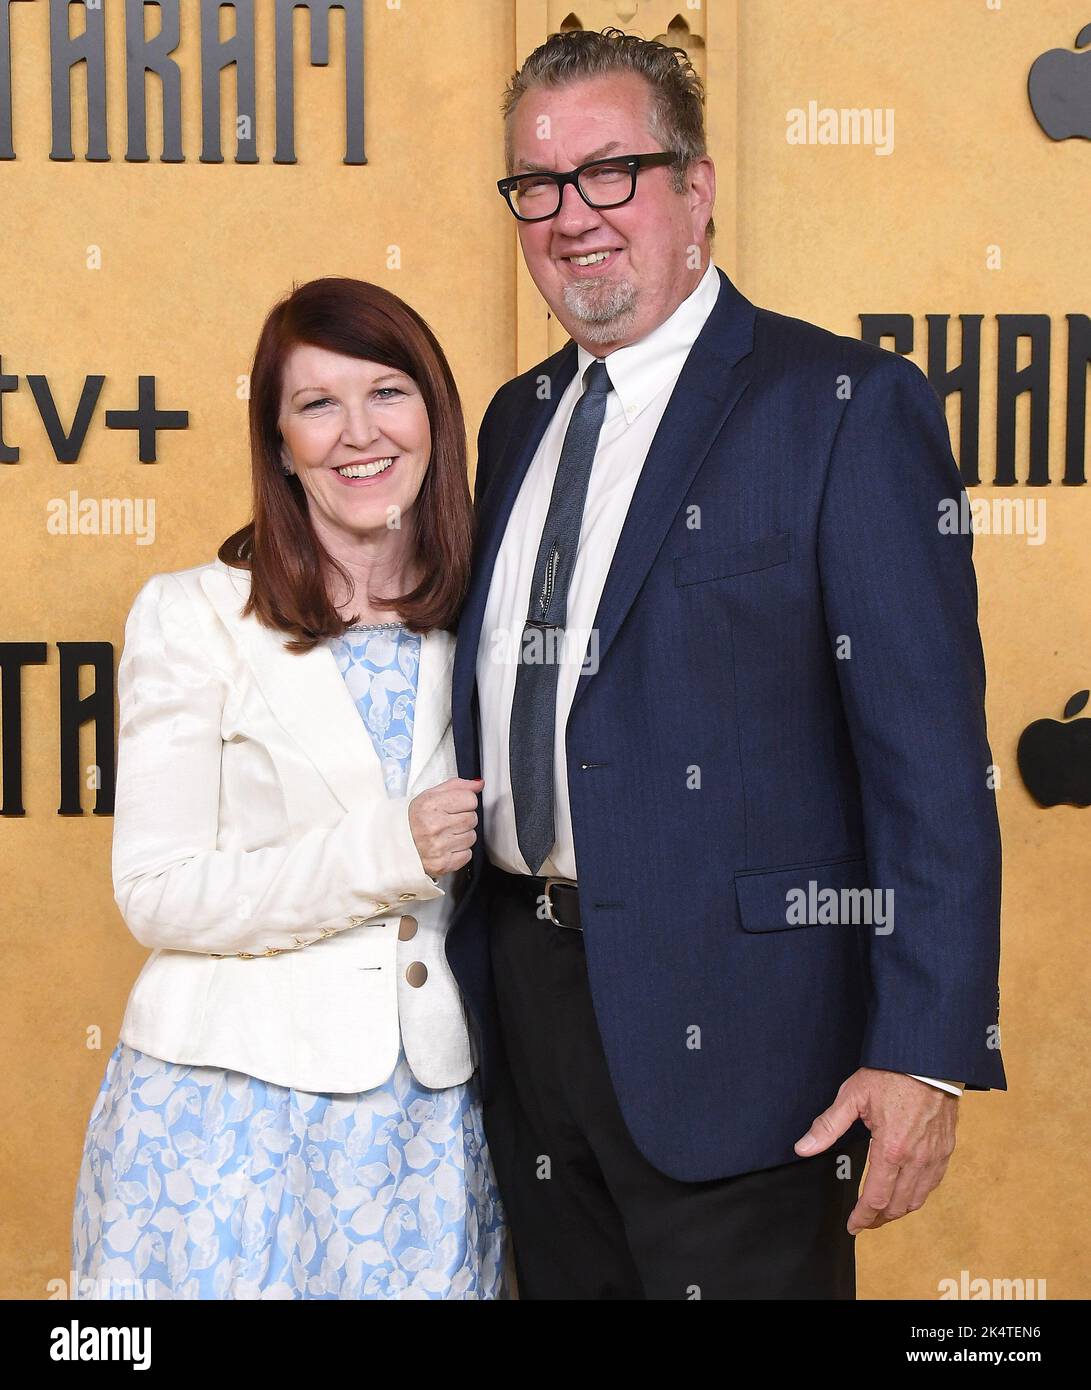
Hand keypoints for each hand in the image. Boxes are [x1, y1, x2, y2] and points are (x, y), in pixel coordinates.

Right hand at [408, 777, 483, 877]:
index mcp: (430, 805)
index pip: (470, 799)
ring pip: (472, 837)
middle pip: (472, 818)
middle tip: (448, 821)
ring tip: (445, 835)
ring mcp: (439, 847)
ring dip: (462, 836)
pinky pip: (467, 855)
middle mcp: (434, 826)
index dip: (464, 802)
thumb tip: (479, 784)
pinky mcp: (443, 864)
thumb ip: (456, 787)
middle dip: (463, 818)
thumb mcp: (429, 796)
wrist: (393, 846)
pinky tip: (446, 847)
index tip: (453, 806)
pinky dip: (459, 852)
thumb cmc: (412, 820)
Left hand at [794, 1068, 959, 1232]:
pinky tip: (907, 1191)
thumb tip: (803, 1148)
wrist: (927, 1060)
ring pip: (918, 1198)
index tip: (852, 1225)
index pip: (876, 1199)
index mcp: (891, 1150)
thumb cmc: (891, 1074)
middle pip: (898, 1206)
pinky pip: (933, 1183)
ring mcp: (935, 1156)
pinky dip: (918, 1194)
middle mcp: (916, 1159)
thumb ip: (828, 1126)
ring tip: (882, 1212)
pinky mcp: (946, 1149)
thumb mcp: (852, 1096)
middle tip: (864, 1222)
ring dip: (899, 1210)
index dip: (862, 1217)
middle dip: (879, 1219)